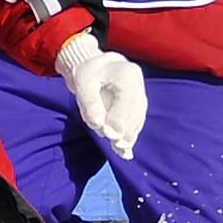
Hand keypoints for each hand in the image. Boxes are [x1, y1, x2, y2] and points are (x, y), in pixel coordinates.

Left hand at [55, 31, 147, 154]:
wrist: (99, 68)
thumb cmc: (88, 72)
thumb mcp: (83, 80)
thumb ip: (89, 101)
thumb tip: (98, 124)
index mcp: (127, 75)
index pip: (127, 101)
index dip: (118, 119)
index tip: (108, 133)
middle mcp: (138, 87)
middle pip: (135, 113)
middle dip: (124, 130)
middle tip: (114, 142)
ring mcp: (140, 98)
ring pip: (136, 121)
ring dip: (128, 136)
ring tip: (119, 149)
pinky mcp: (136, 109)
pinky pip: (135, 125)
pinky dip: (129, 138)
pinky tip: (126, 154)